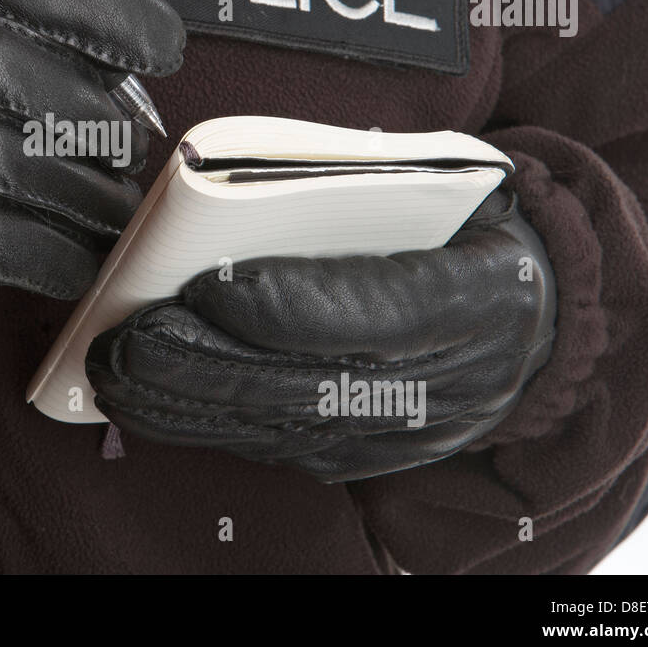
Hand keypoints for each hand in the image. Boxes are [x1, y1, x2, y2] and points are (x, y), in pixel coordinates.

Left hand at [86, 190, 555, 480]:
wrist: (532, 328)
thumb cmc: (471, 240)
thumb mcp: (453, 197)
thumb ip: (364, 193)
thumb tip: (241, 189)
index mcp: (476, 298)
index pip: (374, 309)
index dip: (287, 304)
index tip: (208, 283)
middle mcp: (441, 383)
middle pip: (306, 384)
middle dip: (204, 365)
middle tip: (127, 340)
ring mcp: (398, 433)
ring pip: (277, 428)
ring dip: (185, 404)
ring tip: (115, 371)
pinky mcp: (361, 457)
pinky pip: (272, 446)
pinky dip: (204, 424)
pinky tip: (150, 401)